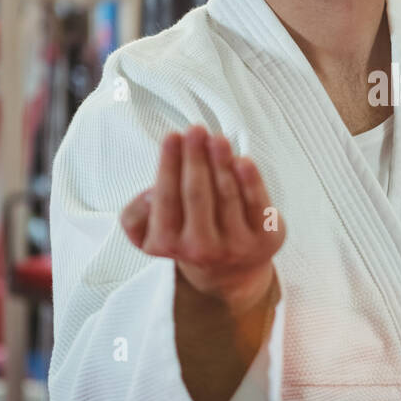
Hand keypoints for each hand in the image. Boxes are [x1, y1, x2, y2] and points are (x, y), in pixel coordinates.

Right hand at [120, 126, 284, 316]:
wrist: (229, 270)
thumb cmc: (189, 236)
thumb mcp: (150, 233)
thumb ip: (136, 215)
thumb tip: (149, 194)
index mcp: (167, 243)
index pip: (166, 198)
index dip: (169, 164)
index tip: (172, 137)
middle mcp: (200, 248)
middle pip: (196, 194)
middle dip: (195, 158)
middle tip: (195, 130)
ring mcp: (235, 246)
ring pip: (226, 195)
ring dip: (221, 162)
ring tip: (217, 138)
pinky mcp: (264, 238)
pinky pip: (258, 204)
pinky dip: (251, 181)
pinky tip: (243, 160)